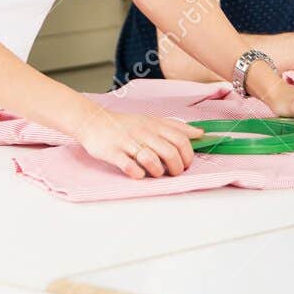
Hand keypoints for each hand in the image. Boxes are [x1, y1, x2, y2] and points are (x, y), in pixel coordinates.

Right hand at [75, 109, 205, 179]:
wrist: (94, 121)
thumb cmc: (125, 125)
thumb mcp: (152, 120)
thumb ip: (176, 127)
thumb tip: (200, 133)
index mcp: (154, 125)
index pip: (181, 140)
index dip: (188, 156)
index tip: (185, 164)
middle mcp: (143, 133)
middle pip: (170, 152)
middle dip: (176, 168)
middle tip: (172, 173)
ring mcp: (127, 142)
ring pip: (151, 159)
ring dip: (158, 172)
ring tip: (155, 173)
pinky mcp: (112, 152)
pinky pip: (128, 166)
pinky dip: (137, 173)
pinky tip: (138, 173)